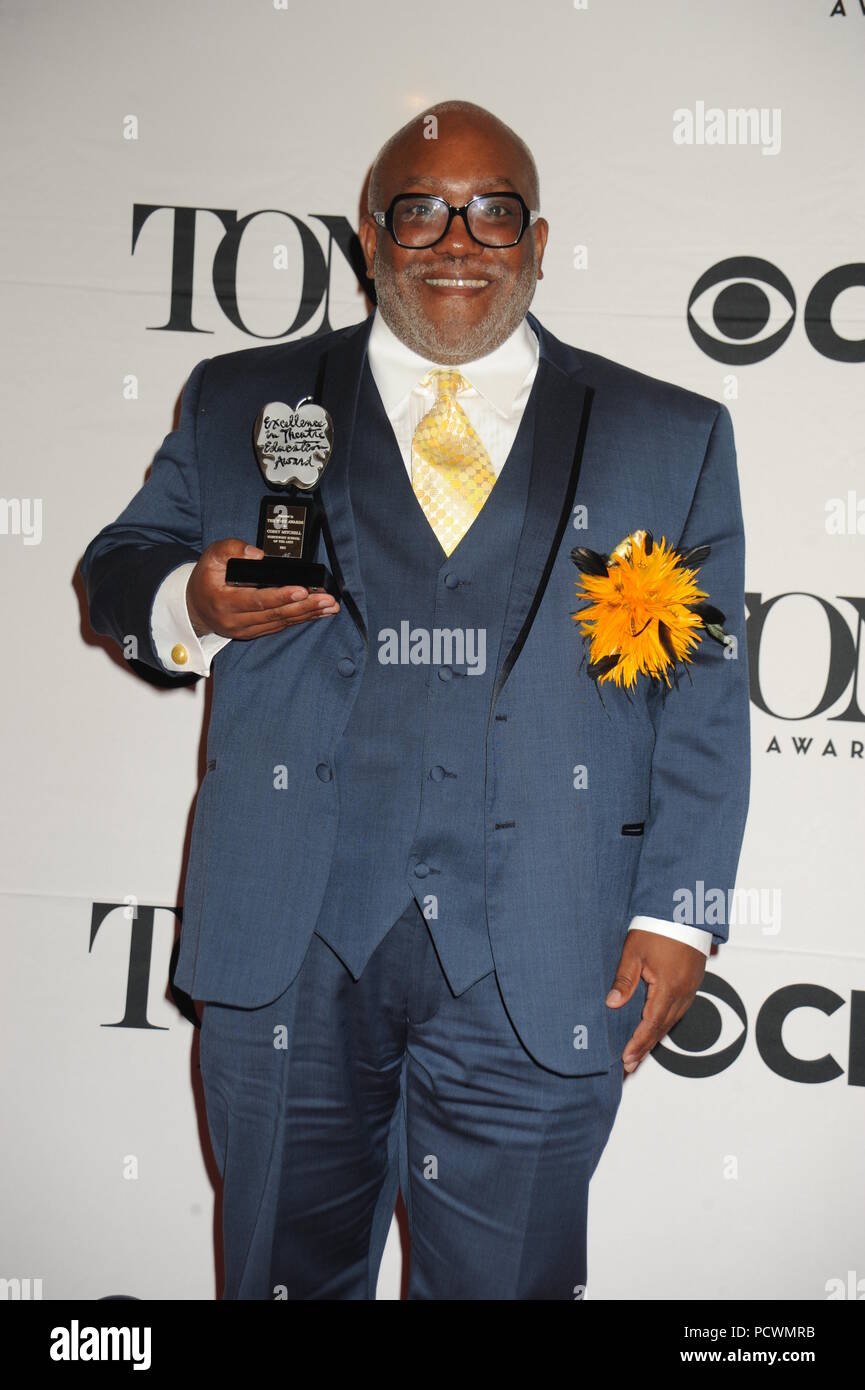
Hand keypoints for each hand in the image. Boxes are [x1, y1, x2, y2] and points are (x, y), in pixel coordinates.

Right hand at [186, 539, 339, 639]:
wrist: (195, 607)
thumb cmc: (206, 578)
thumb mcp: (211, 556)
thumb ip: (231, 549)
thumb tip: (258, 555)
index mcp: (224, 602)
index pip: (256, 600)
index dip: (280, 596)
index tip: (302, 590)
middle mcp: (236, 621)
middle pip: (275, 614)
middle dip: (304, 607)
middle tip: (326, 599)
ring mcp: (246, 630)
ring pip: (281, 622)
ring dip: (307, 614)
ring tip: (329, 606)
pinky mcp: (255, 632)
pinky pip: (280, 626)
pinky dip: (300, 619)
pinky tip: (318, 613)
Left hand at [605, 929, 705, 1074]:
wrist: (684, 912)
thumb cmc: (658, 928)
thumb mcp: (634, 952)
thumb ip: (624, 980)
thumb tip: (612, 1004)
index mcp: (669, 986)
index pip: (651, 1023)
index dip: (638, 1043)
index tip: (626, 1059)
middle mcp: (683, 992)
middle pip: (662, 1028)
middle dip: (645, 1048)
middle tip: (630, 1066)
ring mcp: (691, 989)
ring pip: (672, 1021)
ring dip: (655, 1038)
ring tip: (639, 1053)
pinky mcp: (692, 983)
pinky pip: (678, 1010)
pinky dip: (665, 1024)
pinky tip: (655, 1029)